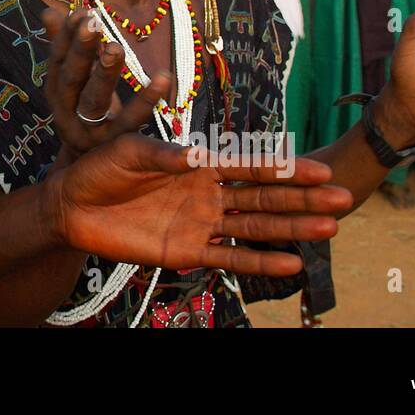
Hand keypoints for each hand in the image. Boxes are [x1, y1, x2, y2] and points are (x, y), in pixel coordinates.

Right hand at [39, 10, 174, 161]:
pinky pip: (131, 120)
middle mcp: (67, 111)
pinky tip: (163, 76)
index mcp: (56, 91)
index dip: (67, 36)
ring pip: (94, 101)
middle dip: (82, 50)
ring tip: (116, 48)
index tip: (82, 12)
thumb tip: (48, 11)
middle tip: (94, 23)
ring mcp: (90, 130)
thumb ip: (63, 45)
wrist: (87, 166)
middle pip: (71, 79)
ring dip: (105, 73)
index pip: (58, 60)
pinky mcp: (116, 144)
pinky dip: (147, 99)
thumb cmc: (82, 108)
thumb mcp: (71, 79)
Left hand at [47, 135, 350, 275]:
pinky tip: (292, 264)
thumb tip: (201, 153)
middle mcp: (207, 192)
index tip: (316, 168)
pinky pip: (230, 257)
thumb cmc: (99, 168)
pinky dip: (260, 262)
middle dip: (302, 197)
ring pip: (256, 226)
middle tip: (343, 198)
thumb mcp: (130, 151)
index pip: (248, 164)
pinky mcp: (188, 251)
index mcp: (197, 162)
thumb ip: (167, 154)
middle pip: (264, 196)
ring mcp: (201, 223)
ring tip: (330, 228)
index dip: (282, 167)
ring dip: (292, 228)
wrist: (72, 206)